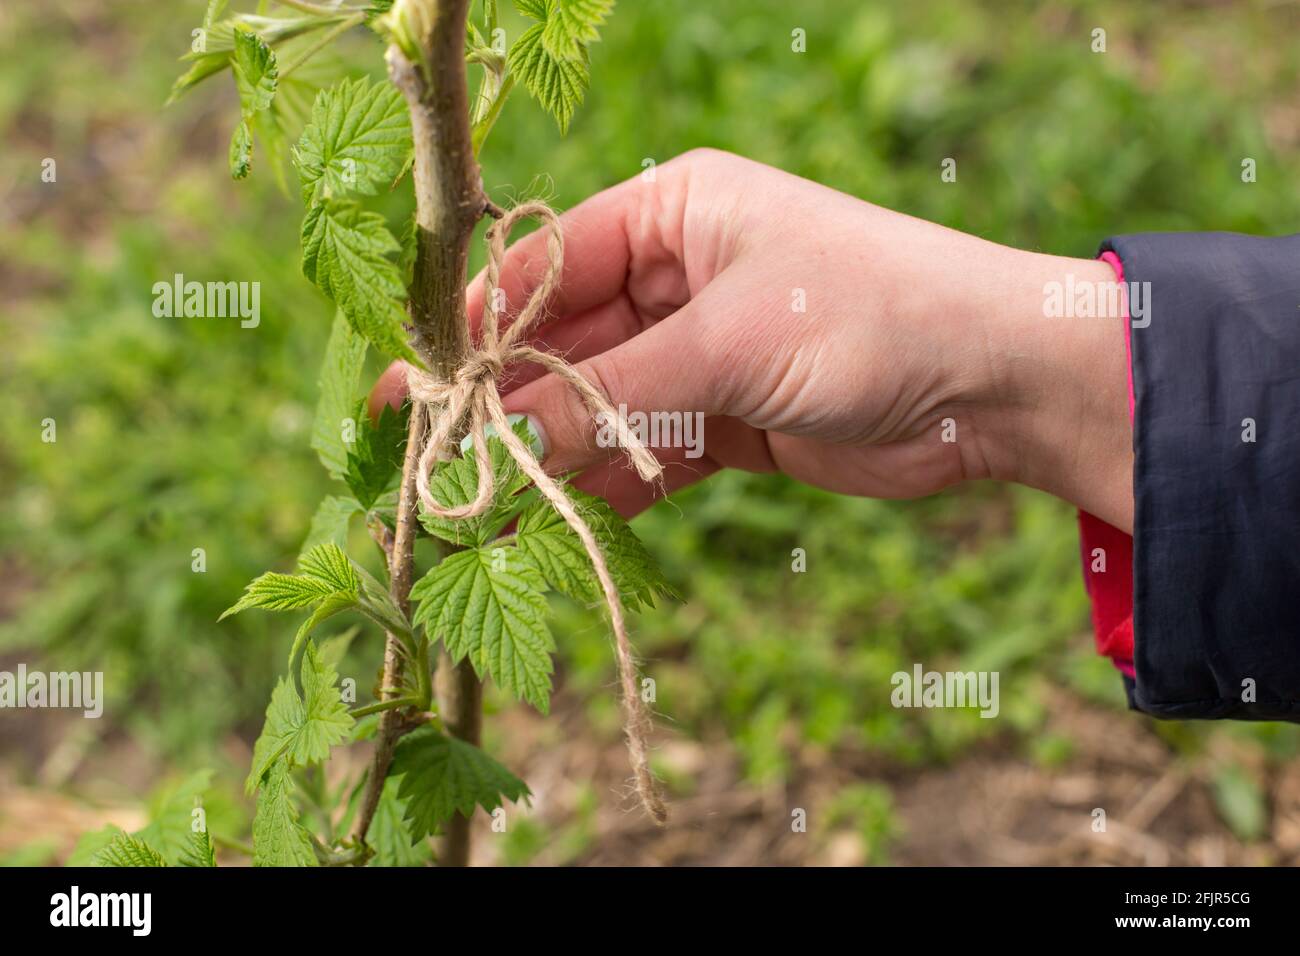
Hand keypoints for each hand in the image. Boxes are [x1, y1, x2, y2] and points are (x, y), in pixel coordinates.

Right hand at [373, 149, 1133, 530]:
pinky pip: (646, 450)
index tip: (415, 387)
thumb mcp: (728, 343)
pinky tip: (567, 519)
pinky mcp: (728, 419)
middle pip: (563, 344)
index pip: (544, 267)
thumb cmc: (870, 316)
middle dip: (510, 404)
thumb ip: (612, 395)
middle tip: (440, 462)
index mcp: (672, 215)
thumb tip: (500, 439)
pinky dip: (612, 484)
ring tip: (492, 505)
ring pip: (600, 405)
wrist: (996, 384)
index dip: (476, 329)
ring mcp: (702, 351)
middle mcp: (679, 277)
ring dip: (554, 454)